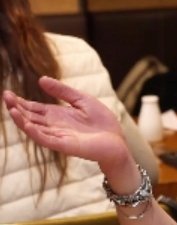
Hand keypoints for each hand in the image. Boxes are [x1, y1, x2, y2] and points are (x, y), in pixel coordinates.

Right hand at [3, 76, 130, 169]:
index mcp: (56, 115)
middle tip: (5, 97)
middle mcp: (53, 126)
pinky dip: (34, 132)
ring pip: (33, 128)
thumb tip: (41, 79)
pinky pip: (45, 139)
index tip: (7, 93)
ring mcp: (57, 136)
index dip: (20, 102)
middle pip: (29, 117)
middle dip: (16, 107)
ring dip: (21, 119)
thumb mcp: (82, 100)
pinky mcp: (64, 145)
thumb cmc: (102, 122)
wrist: (117, 140)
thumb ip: (63, 91)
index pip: (33, 108)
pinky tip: (26, 123)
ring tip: (11, 109)